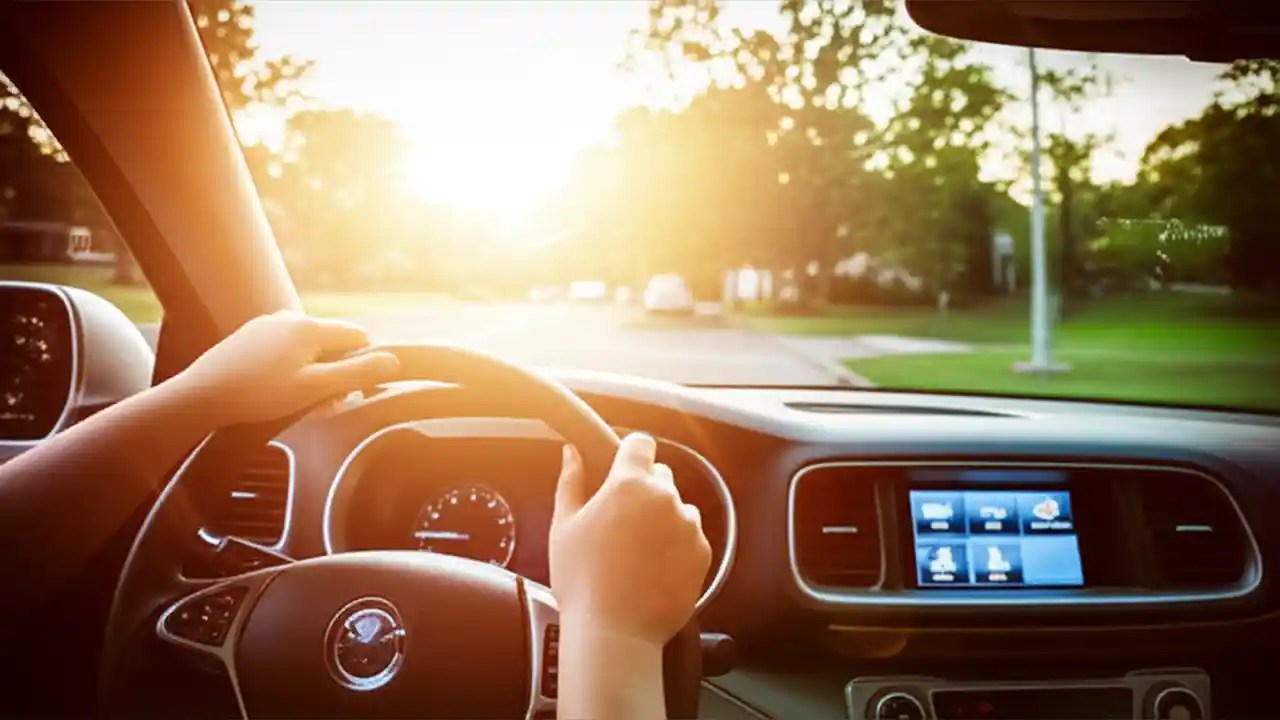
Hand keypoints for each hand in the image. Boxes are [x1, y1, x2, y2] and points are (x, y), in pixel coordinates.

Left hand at [168, 310, 398, 425]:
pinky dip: (290, 370)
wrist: (202, 395)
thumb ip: (356, 374)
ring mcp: (268, 325)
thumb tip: (393, 361)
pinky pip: (285, 351)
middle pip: (333, 345)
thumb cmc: (259, 394)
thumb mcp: (315, 388)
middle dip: (334, 375)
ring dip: (312, 375)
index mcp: (310, 327)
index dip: (362, 366)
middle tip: (321, 405)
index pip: (358, 338)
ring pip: (308, 350)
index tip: (350, 392)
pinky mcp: (251, 336)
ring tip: (296, 402)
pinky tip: (274, 392)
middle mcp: (290, 318)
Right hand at [550, 433, 711, 647]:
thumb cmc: (583, 581)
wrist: (615, 632)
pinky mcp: (702, 552)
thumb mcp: (564, 527)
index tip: (622, 467)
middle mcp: (665, 497)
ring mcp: (688, 525)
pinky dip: (677, 546)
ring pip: (678, 507)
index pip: (641, 443)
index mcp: (629, 484)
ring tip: (639, 551)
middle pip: (661, 475)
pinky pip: (691, 536)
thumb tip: (573, 453)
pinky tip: (654, 568)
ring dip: (664, 518)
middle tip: (621, 522)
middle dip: (644, 490)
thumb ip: (571, 482)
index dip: (631, 453)